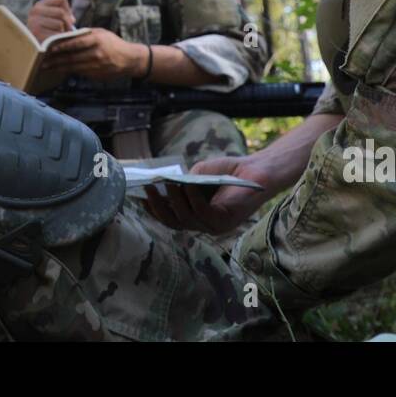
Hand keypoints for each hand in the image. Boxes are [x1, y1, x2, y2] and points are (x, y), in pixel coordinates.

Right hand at [26, 0, 75, 41]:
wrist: (30, 46)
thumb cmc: (44, 31)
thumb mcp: (49, 17)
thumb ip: (61, 13)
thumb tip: (72, 20)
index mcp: (40, 4)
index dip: (68, 9)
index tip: (66, 18)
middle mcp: (35, 11)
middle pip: (61, 13)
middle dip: (68, 23)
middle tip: (67, 30)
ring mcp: (35, 23)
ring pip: (60, 24)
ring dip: (63, 32)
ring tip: (59, 36)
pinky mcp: (38, 35)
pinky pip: (56, 35)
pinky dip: (59, 39)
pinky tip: (54, 42)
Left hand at [40, 27, 143, 79]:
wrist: (129, 60)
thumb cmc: (113, 43)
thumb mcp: (101, 33)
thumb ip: (85, 34)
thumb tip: (67, 34)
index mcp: (97, 40)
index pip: (76, 43)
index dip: (61, 46)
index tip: (49, 48)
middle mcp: (96, 54)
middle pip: (71, 57)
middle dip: (55, 59)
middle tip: (42, 60)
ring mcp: (96, 66)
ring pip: (73, 67)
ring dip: (58, 67)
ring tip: (46, 66)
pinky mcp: (95, 75)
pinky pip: (79, 72)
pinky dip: (68, 71)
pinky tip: (59, 70)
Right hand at [143, 155, 276, 235]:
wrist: (256, 170)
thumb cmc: (227, 171)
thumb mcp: (199, 174)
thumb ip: (183, 181)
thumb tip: (166, 185)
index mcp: (195, 216)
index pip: (170, 218)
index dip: (154, 210)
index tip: (139, 197)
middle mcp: (204, 225)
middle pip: (175, 222)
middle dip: (159, 206)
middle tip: (148, 189)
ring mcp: (215, 226)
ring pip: (188, 219)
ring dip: (175, 201)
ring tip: (166, 185)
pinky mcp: (227, 221)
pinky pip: (205, 213)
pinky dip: (194, 200)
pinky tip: (188, 186)